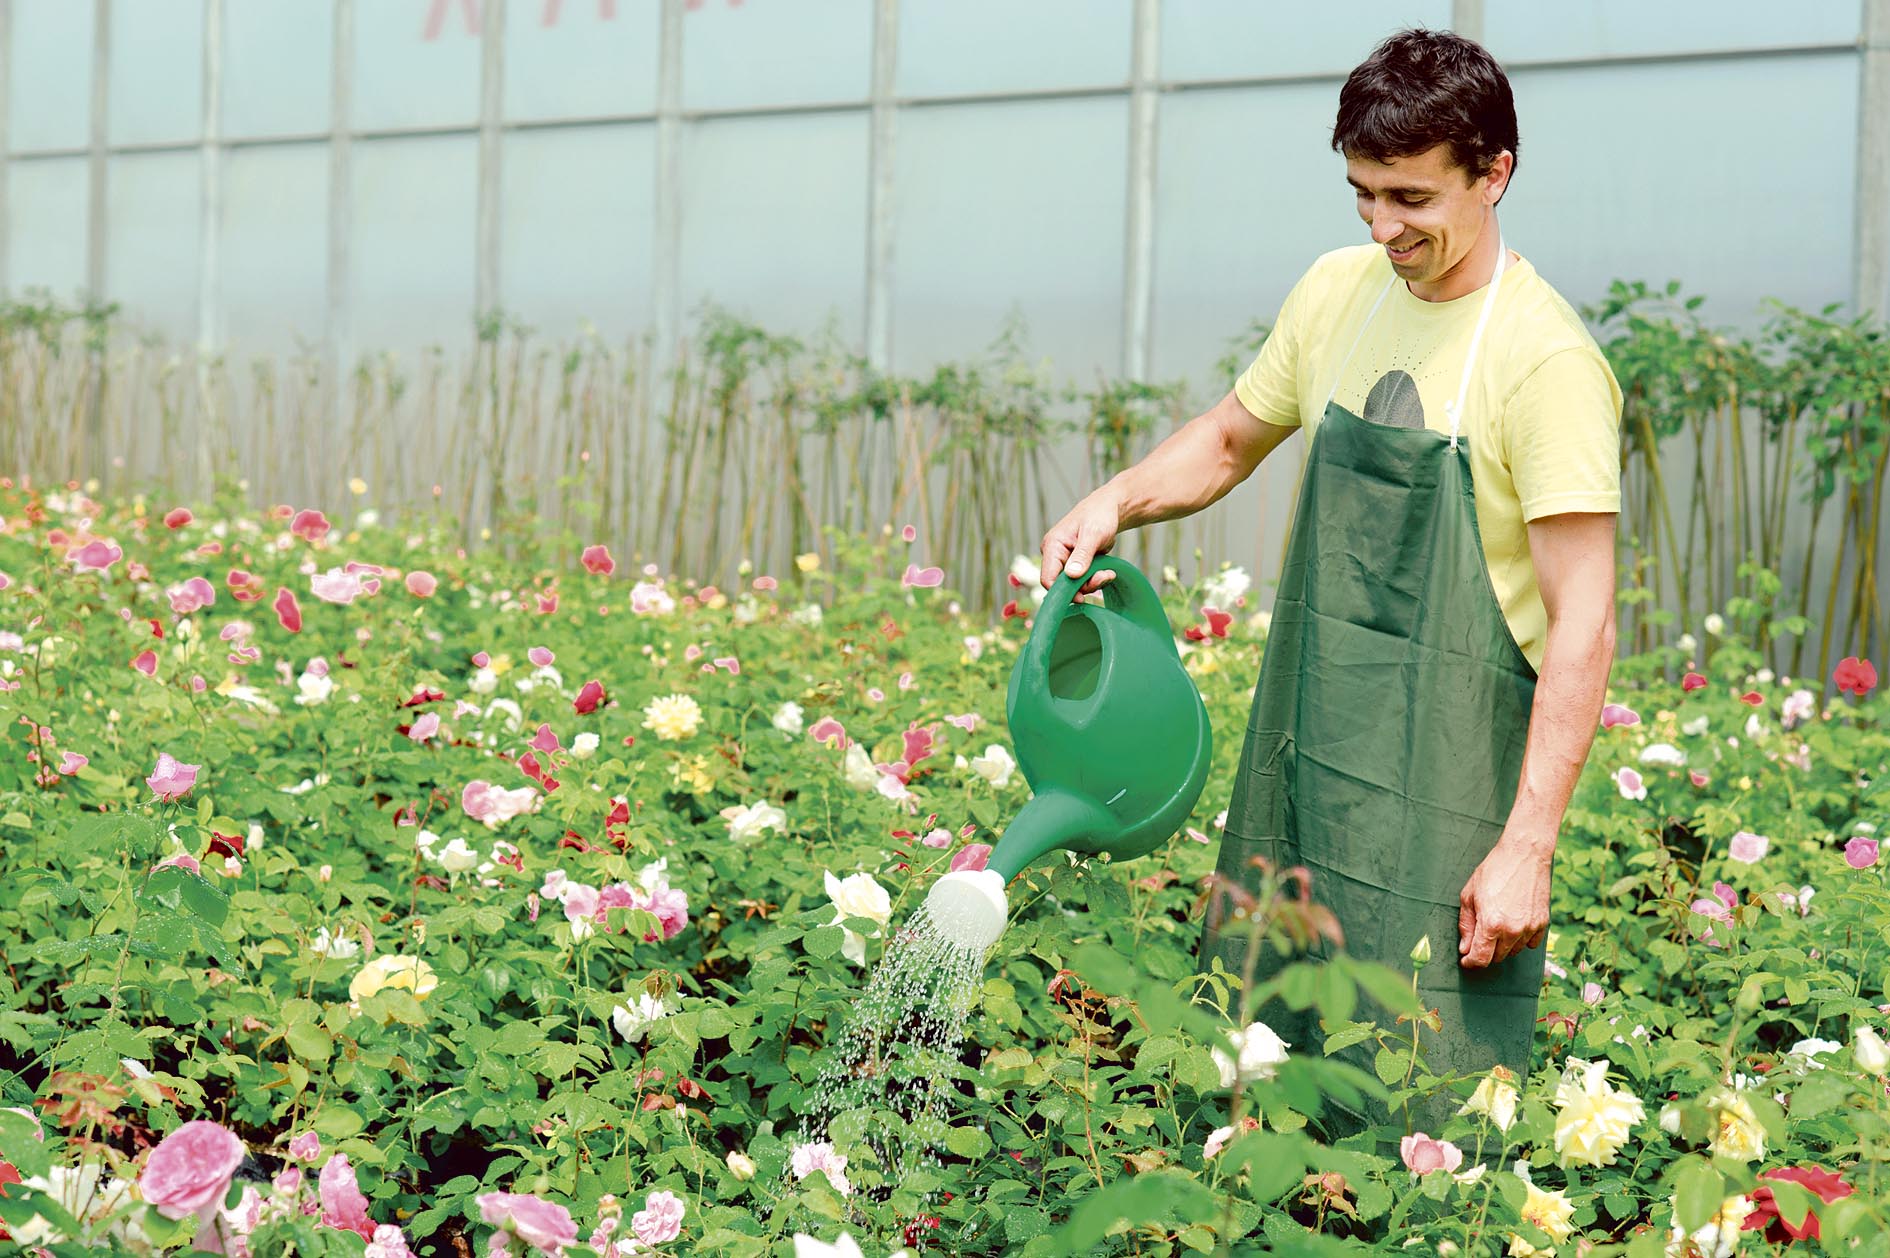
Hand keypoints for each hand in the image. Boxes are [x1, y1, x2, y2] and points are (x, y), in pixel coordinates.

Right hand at [1040, 490, 1121, 594]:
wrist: (1109, 508)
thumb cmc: (1100, 515)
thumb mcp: (1093, 534)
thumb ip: (1082, 555)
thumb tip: (1071, 575)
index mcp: (1052, 545)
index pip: (1048, 578)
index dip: (1062, 592)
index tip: (1082, 596)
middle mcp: (1055, 555)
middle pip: (1062, 585)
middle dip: (1084, 586)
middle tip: (1104, 577)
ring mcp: (1065, 560)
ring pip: (1074, 585)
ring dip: (1093, 583)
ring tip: (1108, 573)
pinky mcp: (1076, 564)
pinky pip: (1083, 580)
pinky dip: (1095, 579)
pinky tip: (1107, 572)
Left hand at [1457, 830, 1553, 968]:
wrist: (1524, 854)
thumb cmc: (1493, 871)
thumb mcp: (1469, 895)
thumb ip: (1466, 925)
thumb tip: (1465, 949)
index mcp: (1491, 924)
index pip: (1481, 959)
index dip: (1471, 962)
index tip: (1466, 960)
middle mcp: (1512, 931)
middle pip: (1497, 958)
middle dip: (1485, 952)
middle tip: (1480, 936)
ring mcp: (1530, 928)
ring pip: (1514, 952)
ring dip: (1503, 946)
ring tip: (1497, 924)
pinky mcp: (1543, 923)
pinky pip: (1530, 944)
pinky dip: (1521, 940)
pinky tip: (1514, 924)